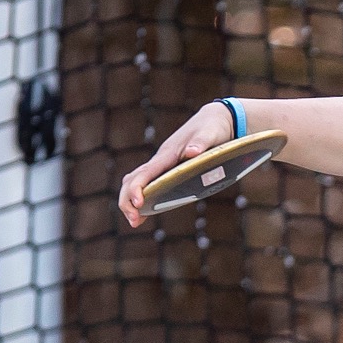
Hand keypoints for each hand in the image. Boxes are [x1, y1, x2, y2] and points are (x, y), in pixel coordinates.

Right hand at [118, 104, 236, 226]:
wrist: (214, 120)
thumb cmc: (212, 127)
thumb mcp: (210, 134)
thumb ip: (201, 142)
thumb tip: (191, 152)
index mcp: (168, 153)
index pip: (147, 172)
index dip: (138, 187)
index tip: (138, 203)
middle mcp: (161, 160)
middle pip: (134, 179)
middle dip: (128, 200)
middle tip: (134, 221)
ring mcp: (163, 165)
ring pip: (137, 182)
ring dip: (131, 201)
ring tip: (136, 222)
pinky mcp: (168, 170)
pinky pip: (149, 184)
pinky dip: (142, 197)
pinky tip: (145, 213)